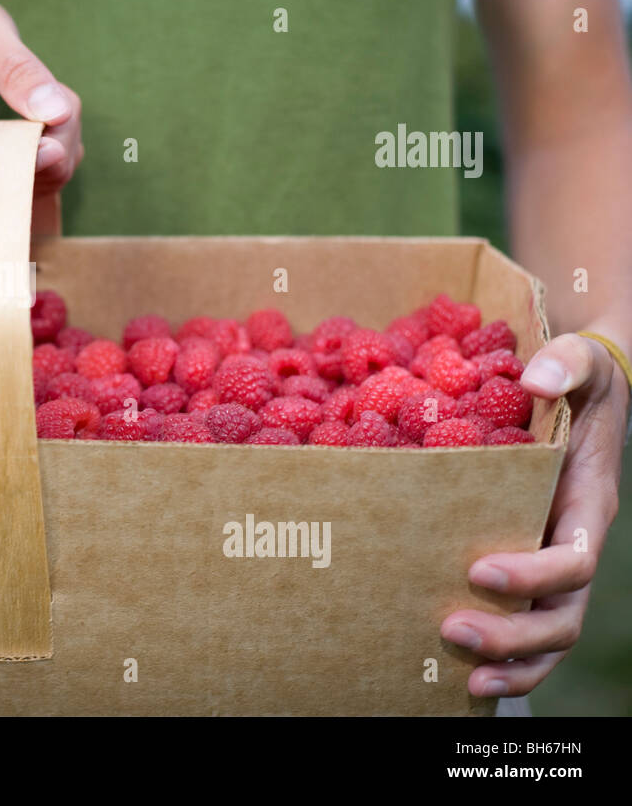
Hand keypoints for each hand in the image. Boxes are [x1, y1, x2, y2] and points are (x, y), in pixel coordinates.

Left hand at [440, 331, 626, 696]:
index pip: (574, 562)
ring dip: (507, 661)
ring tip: (460, 676)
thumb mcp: (581, 362)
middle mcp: (569, 546)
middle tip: (452, 629)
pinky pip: (523, 628)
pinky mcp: (521, 569)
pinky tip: (458, 676)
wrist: (572, 389)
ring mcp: (547, 565)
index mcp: (585, 508)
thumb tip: (536, 380)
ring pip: (545, 636)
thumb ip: (567, 364)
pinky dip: (501, 659)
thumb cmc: (576, 378)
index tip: (481, 571)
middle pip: (561, 616)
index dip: (534, 575)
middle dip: (513, 635)